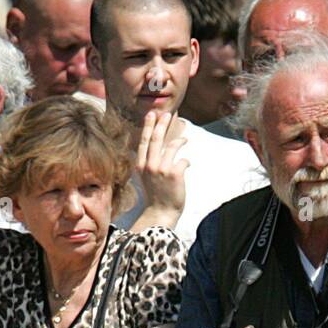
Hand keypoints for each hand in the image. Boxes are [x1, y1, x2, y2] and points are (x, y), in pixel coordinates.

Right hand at [136, 111, 188, 226]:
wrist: (160, 213)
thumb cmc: (156, 196)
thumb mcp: (146, 178)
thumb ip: (149, 163)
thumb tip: (159, 148)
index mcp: (141, 166)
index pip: (144, 142)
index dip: (148, 127)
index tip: (152, 114)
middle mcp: (149, 166)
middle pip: (156, 139)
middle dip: (161, 124)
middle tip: (167, 114)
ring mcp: (161, 169)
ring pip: (171, 147)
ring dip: (179, 140)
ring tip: (184, 138)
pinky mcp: (174, 174)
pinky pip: (183, 160)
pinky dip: (186, 161)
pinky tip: (187, 164)